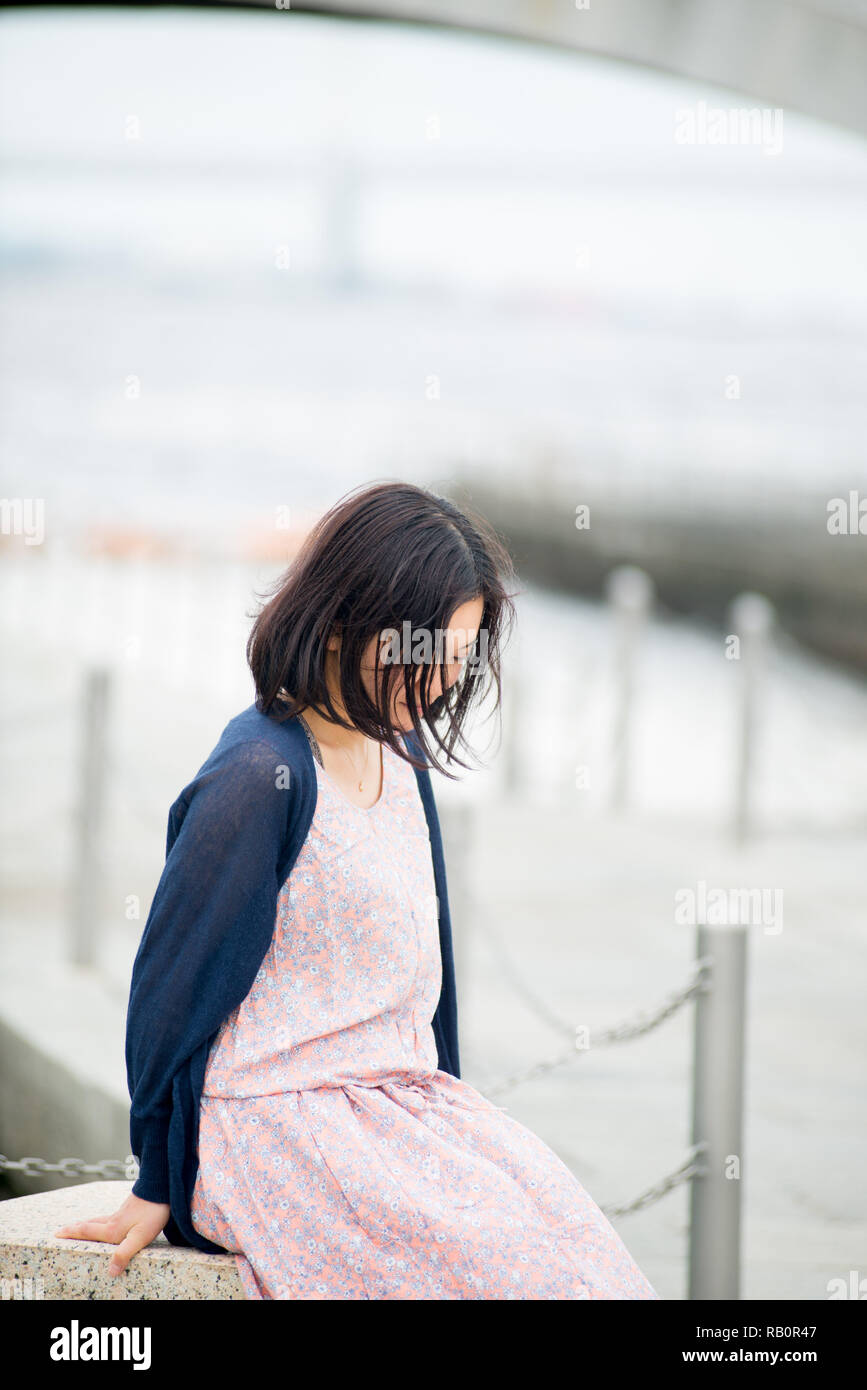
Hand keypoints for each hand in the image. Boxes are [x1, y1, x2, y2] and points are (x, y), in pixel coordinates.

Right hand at [54, 1193, 170, 1276]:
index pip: (87, 1232)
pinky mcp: (130, 1208)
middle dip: (74, 1229)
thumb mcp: (140, 1237)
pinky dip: (100, 1220)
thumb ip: (124, 1253)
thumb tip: (111, 1271)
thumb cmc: (152, 1213)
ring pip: (99, 1219)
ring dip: (86, 1223)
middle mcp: (114, 1220)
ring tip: (79, 1226)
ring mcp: (121, 1212)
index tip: (56, 1234)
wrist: (162, 1188)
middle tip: (60, 1231)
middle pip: (89, 1225)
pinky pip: (109, 1216)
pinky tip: (108, 1220)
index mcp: (113, 1229)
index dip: (71, 1233)